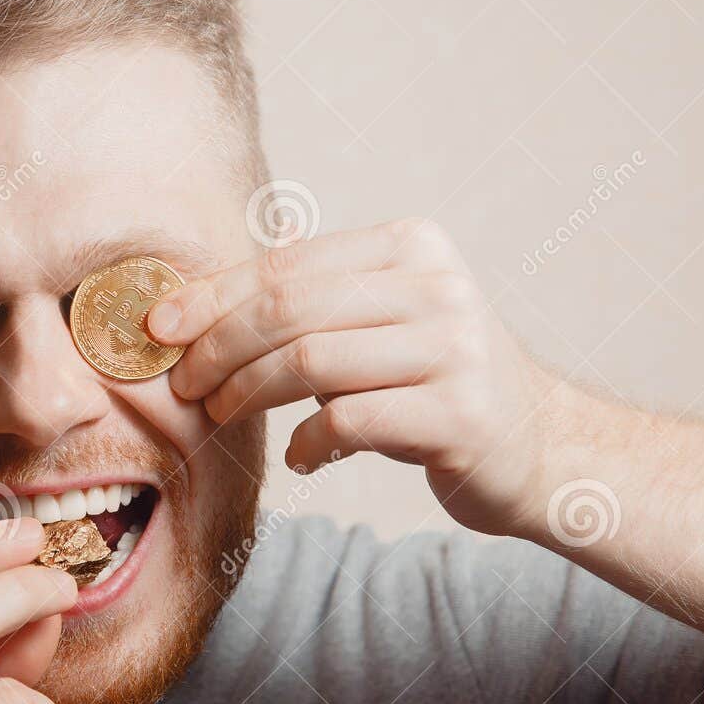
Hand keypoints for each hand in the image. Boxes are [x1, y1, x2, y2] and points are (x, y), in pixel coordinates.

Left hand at [146, 218, 555, 535]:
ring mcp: (455, 348)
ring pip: (311, 362)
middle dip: (218, 348)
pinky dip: (307, 443)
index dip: (212, 297)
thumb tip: (204, 294)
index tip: (158, 328)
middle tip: (184, 385)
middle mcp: (437, 286)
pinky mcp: (460, 414)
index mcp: (412, 246)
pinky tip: (301, 457)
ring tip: (223, 417)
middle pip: (290, 309)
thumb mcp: (389, 318)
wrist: (545, 447)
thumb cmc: (439, 384)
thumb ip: (318, 295)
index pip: (286, 265)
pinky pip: (349, 422)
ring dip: (248, 394)